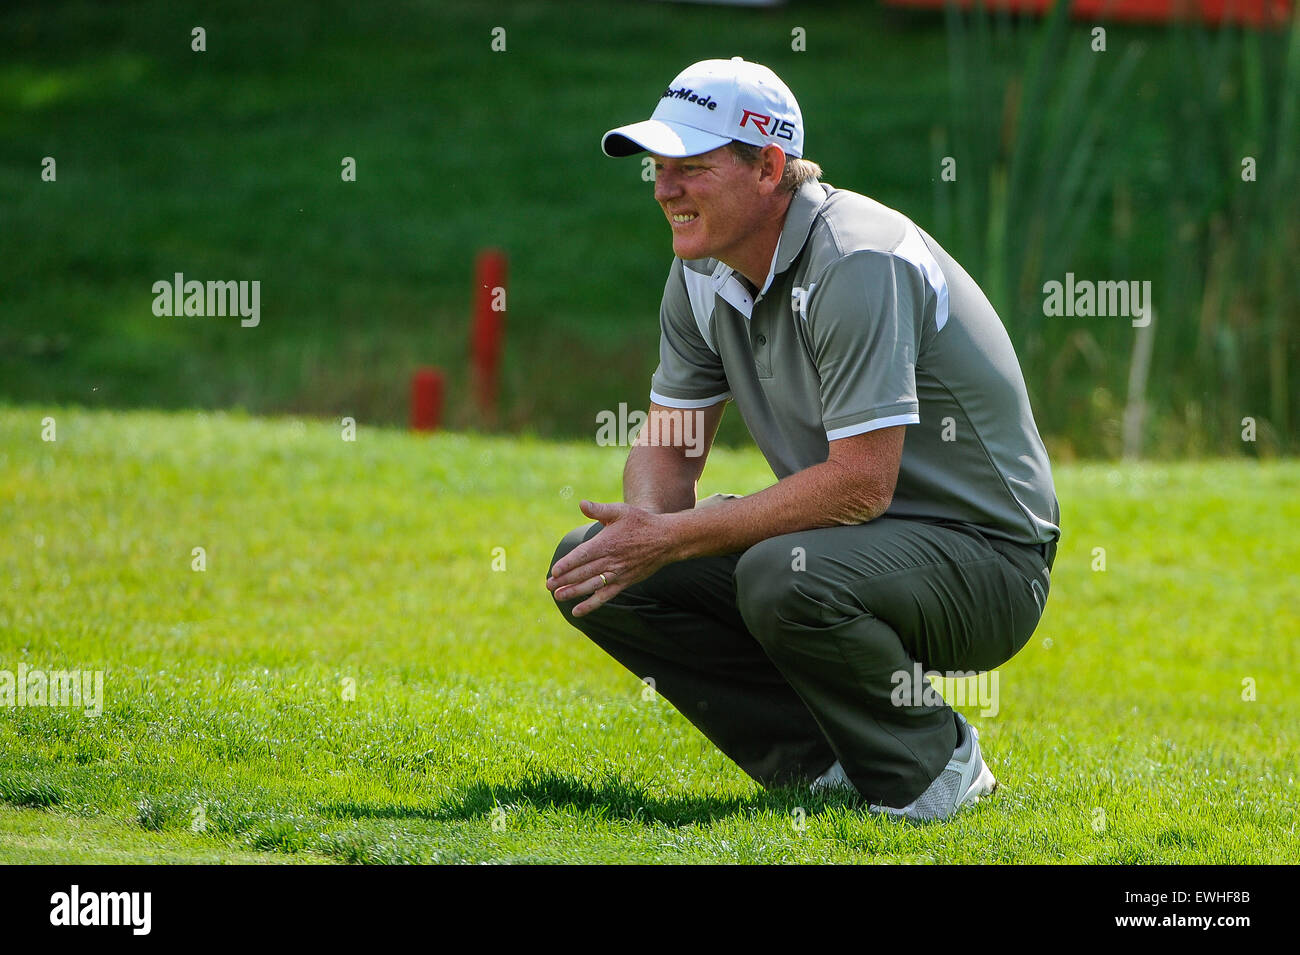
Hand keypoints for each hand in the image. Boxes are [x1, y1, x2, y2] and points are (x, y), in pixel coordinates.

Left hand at [546, 499, 677, 616]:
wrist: (666, 539)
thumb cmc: (641, 522)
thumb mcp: (620, 511)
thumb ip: (599, 510)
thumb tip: (581, 504)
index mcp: (607, 542)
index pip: (583, 555)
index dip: (568, 564)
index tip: (555, 571)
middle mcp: (611, 560)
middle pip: (584, 572)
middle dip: (565, 580)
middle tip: (548, 585)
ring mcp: (618, 573)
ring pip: (592, 585)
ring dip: (574, 592)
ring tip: (558, 596)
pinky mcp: (624, 582)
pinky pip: (605, 596)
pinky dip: (591, 604)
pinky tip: (577, 611)